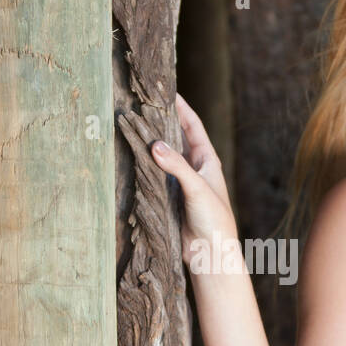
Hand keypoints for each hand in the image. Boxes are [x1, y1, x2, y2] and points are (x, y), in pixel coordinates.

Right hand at [118, 93, 239, 266]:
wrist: (209, 254)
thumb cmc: (213, 220)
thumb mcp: (197, 189)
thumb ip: (177, 167)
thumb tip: (155, 145)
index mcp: (207, 161)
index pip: (193, 126)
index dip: (181, 108)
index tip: (168, 90)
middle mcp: (194, 168)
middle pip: (176, 138)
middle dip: (162, 122)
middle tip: (143, 104)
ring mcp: (181, 182)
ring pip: (163, 156)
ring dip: (150, 143)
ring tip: (133, 125)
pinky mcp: (169, 198)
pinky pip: (155, 175)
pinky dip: (144, 165)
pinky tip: (131, 156)